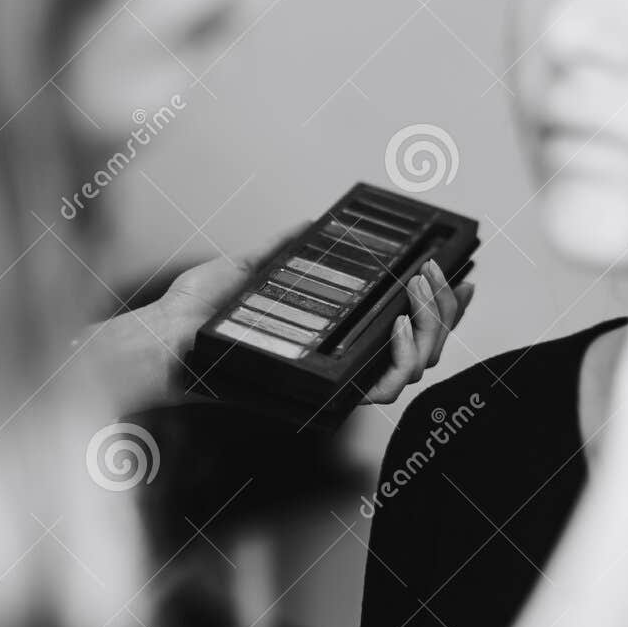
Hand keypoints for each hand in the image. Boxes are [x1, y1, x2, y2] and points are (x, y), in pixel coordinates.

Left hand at [152, 241, 474, 403]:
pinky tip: (402, 324)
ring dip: (434, 327)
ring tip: (421, 290)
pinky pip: (385, 390)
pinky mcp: (327, 401)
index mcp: (332, 339)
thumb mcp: (244, 270)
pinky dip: (405, 356)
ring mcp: (338, 386)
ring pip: (416, 370)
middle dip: (445, 309)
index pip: (404, 327)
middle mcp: (341, 366)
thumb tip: (309, 225)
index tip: (464, 275)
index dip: (443, 307)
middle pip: (424, 349)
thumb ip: (281, 250)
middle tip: (435, 273)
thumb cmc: (194, 316)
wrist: (163, 341)